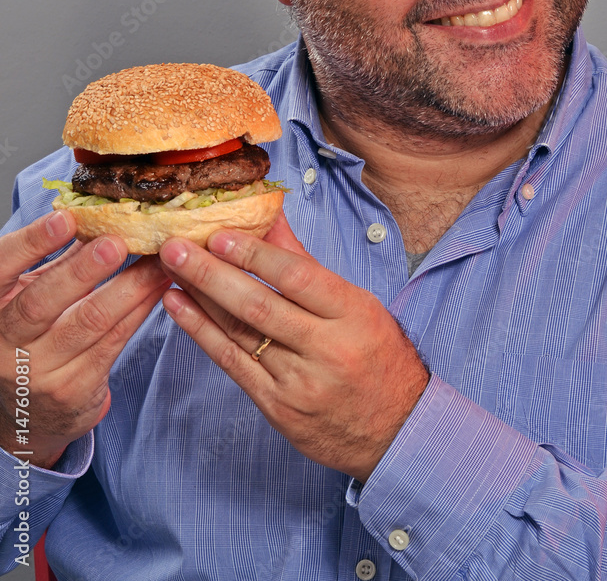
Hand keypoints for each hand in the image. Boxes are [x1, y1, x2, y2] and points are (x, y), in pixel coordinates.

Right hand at [0, 211, 171, 467]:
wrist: (28, 412)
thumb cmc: (30, 336)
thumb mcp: (30, 295)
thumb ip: (56, 260)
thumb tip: (94, 215)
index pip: (1, 270)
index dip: (32, 243)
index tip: (66, 219)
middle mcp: (4, 343)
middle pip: (40, 304)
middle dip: (81, 271)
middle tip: (117, 243)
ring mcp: (37, 371)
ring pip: (87, 324)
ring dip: (129, 287)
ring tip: (158, 261)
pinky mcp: (72, 390)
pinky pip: (113, 342)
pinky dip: (140, 310)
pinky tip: (159, 288)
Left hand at [160, 212, 429, 481]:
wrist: (397, 429)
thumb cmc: (377, 356)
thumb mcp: (358, 304)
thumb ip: (307, 264)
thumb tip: (271, 217)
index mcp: (353, 314)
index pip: (297, 278)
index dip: (255, 255)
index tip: (219, 234)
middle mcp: (327, 349)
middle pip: (260, 306)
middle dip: (211, 273)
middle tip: (176, 247)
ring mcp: (300, 383)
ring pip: (241, 333)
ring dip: (200, 298)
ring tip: (169, 269)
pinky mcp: (279, 408)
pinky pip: (233, 364)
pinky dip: (202, 333)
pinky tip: (178, 307)